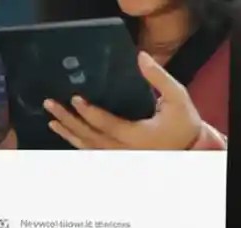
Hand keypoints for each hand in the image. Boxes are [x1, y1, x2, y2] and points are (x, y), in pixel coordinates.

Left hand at [44, 52, 203, 149]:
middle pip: (90, 136)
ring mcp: (119, 157)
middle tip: (51, 105)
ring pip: (88, 147)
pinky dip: (77, 143)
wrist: (189, 149)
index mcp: (136, 137)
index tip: (75, 98)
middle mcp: (124, 150)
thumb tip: (141, 57)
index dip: (90, 112)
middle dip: (69, 120)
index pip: (107, 124)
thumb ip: (159, 77)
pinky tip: (65, 133)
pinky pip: (93, 153)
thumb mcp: (178, 97)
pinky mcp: (117, 158)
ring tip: (52, 120)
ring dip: (68, 133)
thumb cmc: (183, 123)